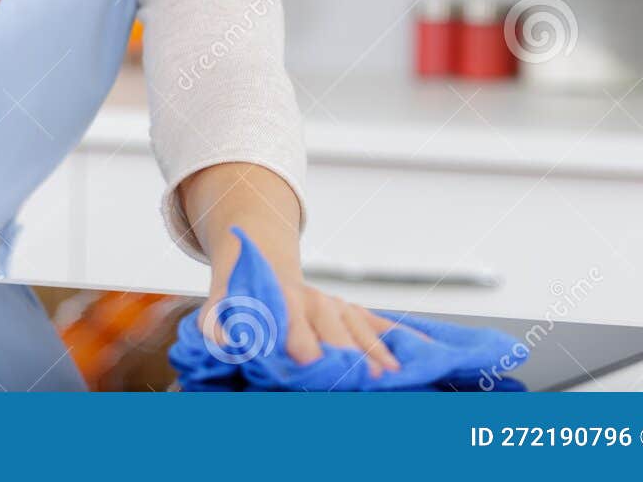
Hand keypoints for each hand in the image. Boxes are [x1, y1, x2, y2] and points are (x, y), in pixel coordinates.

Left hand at [201, 277, 431, 379]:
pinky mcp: (352, 311)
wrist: (256, 260)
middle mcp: (313, 300)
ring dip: (379, 354)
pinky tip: (427, 352)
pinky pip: (381, 324)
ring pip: (362, 330)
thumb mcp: (217, 308)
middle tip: (365, 382)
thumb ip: (215, 326)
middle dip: (350, 357)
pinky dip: (404, 337)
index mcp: (280, 301)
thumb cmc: (240, 297)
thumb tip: (218, 340)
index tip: (313, 365)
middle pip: (336, 332)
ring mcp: (336, 304)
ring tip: (393, 380)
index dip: (305, 347)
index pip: (296, 328)